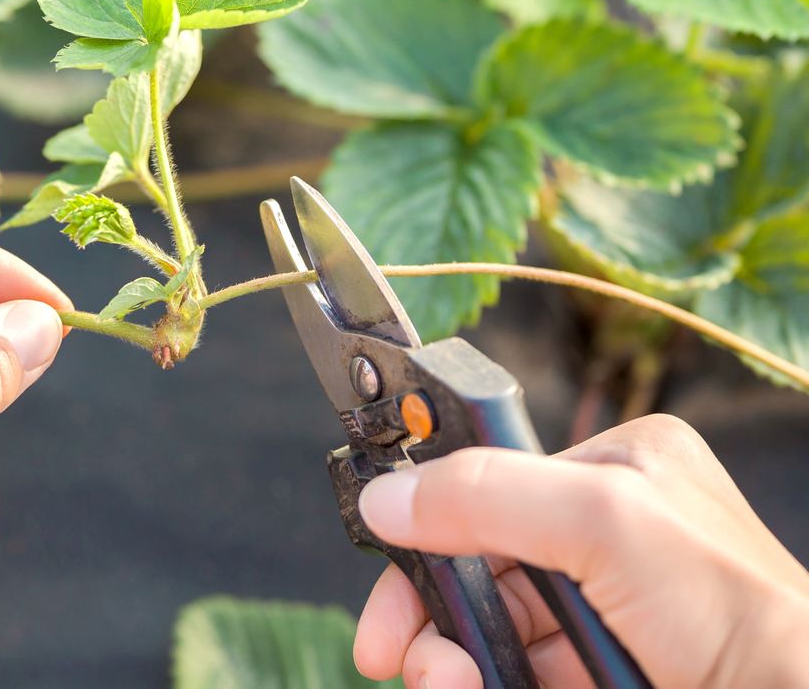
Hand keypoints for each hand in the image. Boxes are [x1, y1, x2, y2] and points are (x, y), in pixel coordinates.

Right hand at [354, 414, 808, 688]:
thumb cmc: (746, 619)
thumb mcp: (606, 522)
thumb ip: (488, 496)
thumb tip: (389, 496)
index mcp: (617, 464)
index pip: (484, 482)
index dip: (423, 530)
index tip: (384, 581)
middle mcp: (608, 528)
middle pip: (478, 562)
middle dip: (433, 613)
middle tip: (399, 658)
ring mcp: (609, 606)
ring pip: (494, 627)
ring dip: (453, 660)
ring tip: (446, 686)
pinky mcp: (608, 666)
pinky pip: (522, 671)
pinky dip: (489, 682)